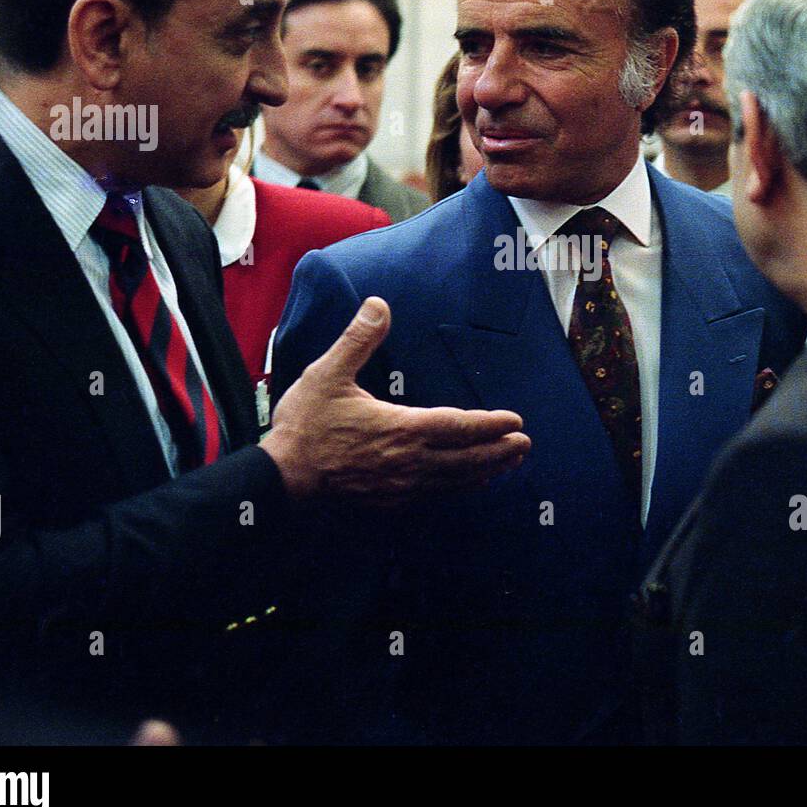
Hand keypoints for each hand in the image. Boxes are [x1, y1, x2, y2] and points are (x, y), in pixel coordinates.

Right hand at [262, 297, 529, 505]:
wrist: (282, 478)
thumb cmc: (307, 424)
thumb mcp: (329, 374)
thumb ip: (359, 339)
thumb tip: (379, 304)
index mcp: (402, 429)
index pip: (459, 427)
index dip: (490, 425)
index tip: (515, 421)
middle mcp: (410, 462)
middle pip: (467, 459)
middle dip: (498, 451)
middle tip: (524, 444)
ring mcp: (402, 486)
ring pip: (455, 481)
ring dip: (485, 471)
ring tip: (508, 463)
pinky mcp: (390, 501)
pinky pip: (436, 495)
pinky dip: (460, 488)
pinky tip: (468, 484)